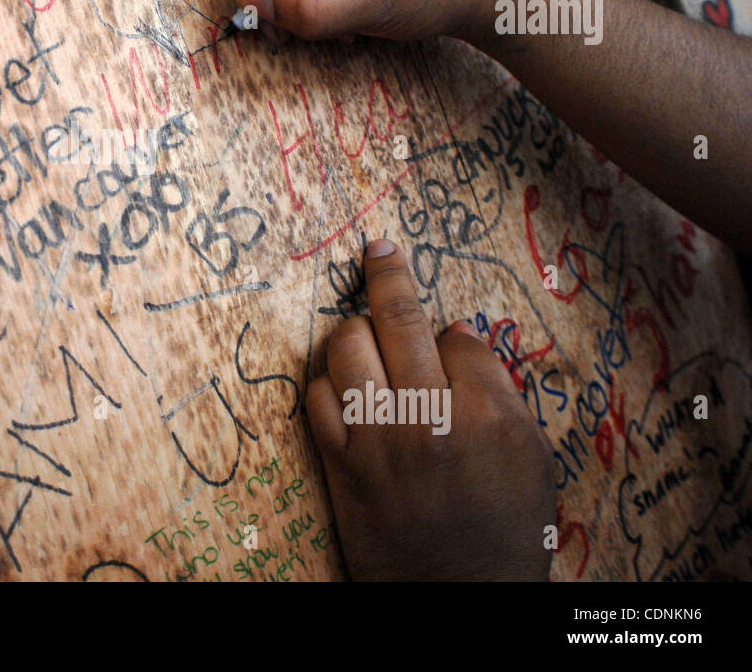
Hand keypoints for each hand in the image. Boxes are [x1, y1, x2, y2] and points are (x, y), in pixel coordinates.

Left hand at [306, 239, 556, 579]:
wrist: (459, 598)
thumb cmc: (505, 531)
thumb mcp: (532, 459)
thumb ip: (499, 392)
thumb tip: (457, 335)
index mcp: (488, 415)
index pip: (458, 335)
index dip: (452, 336)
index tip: (446, 343)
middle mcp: (430, 418)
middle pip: (398, 316)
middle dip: (387, 271)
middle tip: (379, 250)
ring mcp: (377, 440)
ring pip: (347, 343)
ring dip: (354, 332)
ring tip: (364, 338)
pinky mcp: (340, 464)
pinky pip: (317, 394)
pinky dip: (328, 382)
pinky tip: (344, 389)